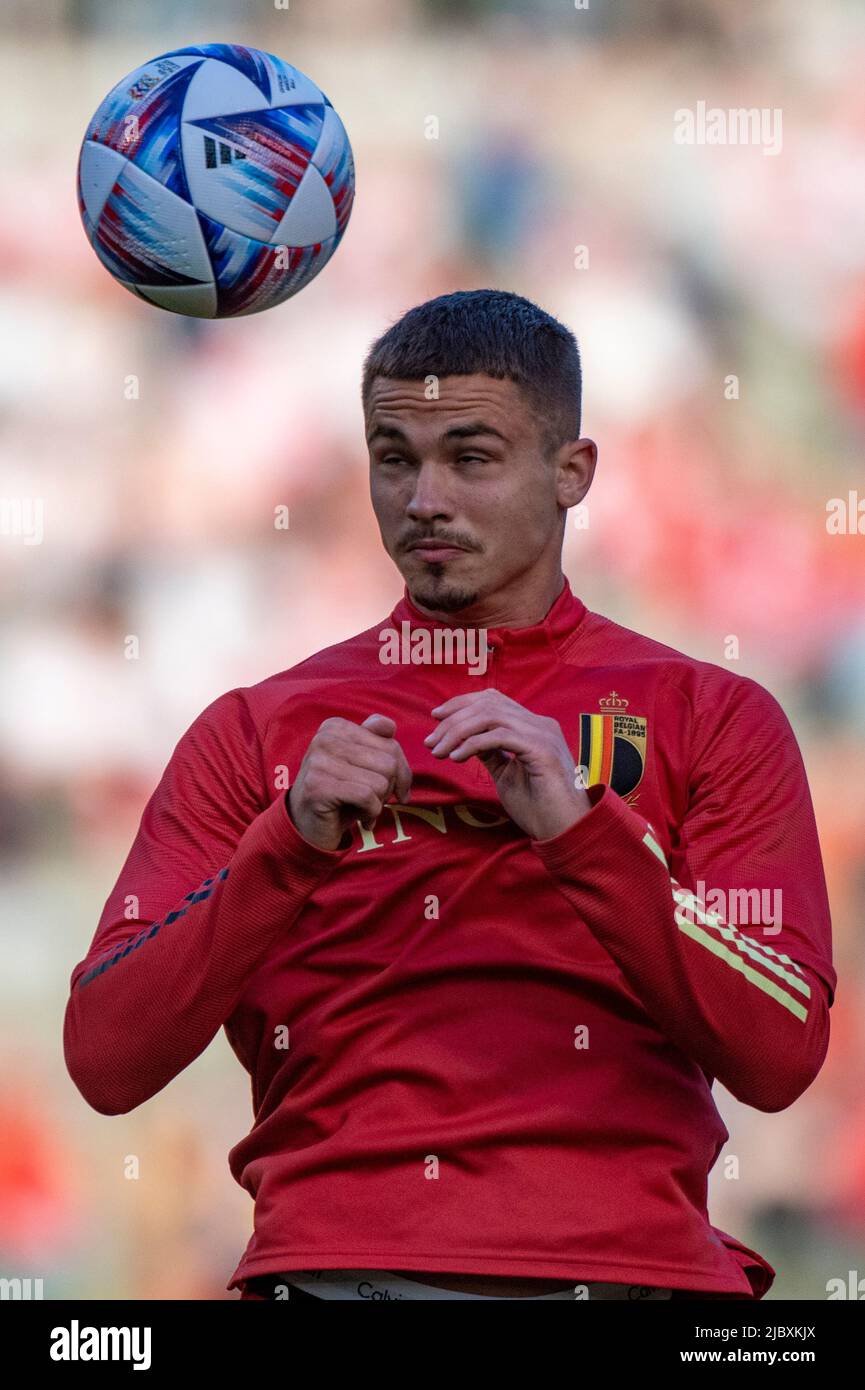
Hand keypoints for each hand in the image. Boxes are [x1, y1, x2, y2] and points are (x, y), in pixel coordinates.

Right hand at [288, 713, 411, 850]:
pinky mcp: (318, 787)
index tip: (390, 787)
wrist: (309, 827)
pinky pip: (368, 797)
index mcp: (336, 727)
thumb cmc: (343, 795)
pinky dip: (370, 813)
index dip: (400, 771)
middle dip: (389, 788)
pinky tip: (360, 818)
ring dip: (378, 803)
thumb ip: (378, 741)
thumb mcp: (364, 765)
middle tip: (371, 800)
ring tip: (361, 808)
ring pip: (381, 781)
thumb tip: (390, 725)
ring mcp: (319, 762)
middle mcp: (324, 738)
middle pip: (389, 762)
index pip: (391, 742)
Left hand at [424, 690, 590, 840]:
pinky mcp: (542, 750)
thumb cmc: (539, 807)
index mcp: (533, 726)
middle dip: (453, 719)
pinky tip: (456, 758)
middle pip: (488, 703)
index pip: (493, 699)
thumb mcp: (506, 774)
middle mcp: (539, 723)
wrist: (565, 830)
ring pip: (490, 715)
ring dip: (458, 732)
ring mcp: (543, 734)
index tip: (436, 718)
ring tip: (439, 751)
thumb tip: (465, 738)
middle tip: (431, 741)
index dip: (461, 703)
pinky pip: (499, 736)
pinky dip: (473, 744)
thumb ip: (490, 753)